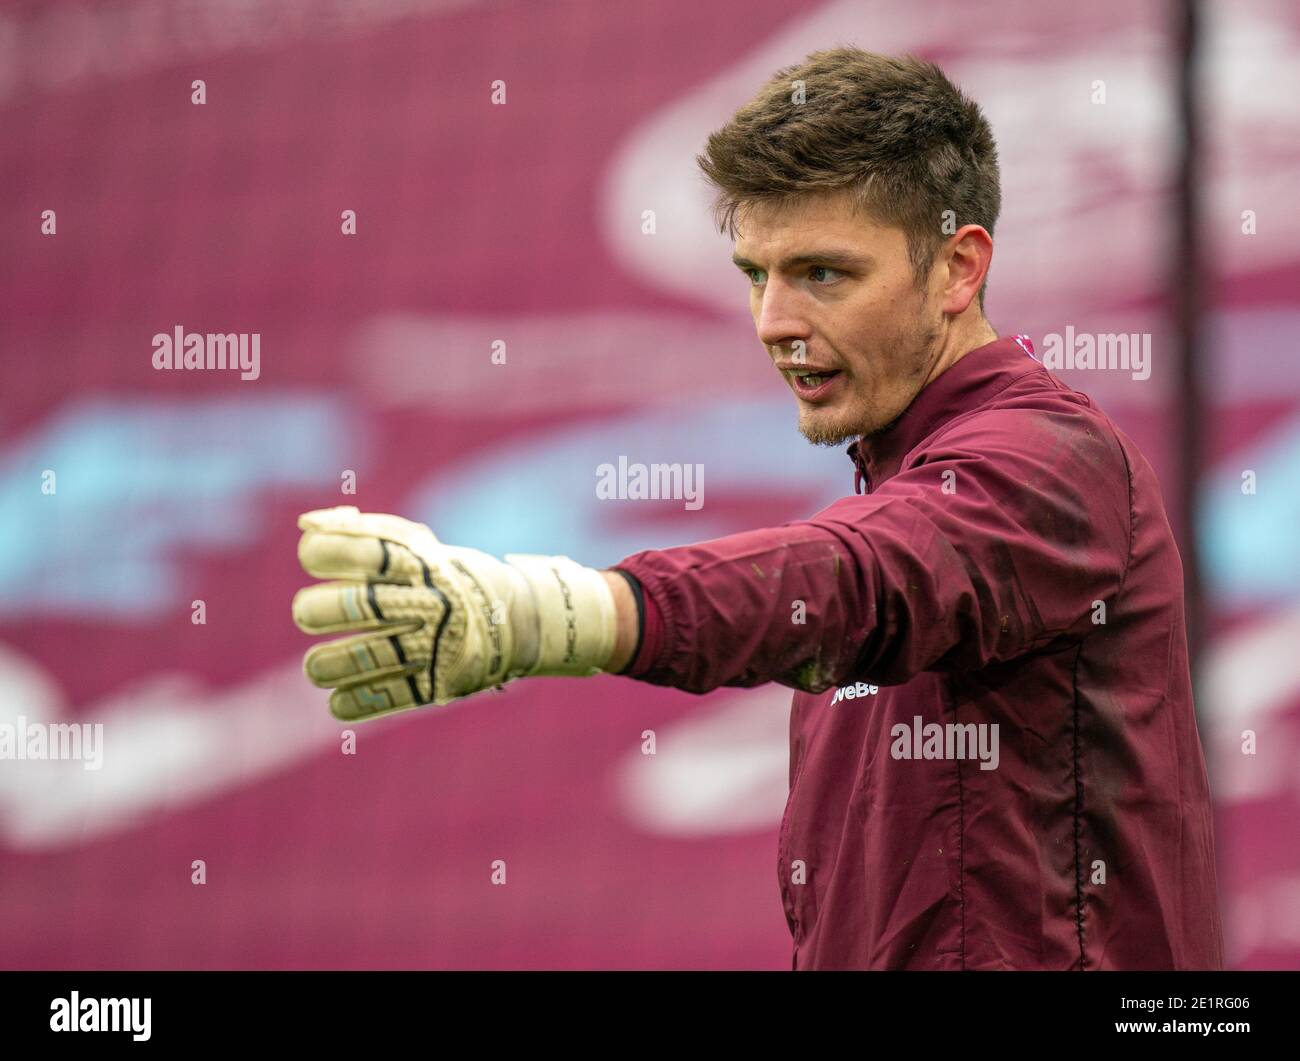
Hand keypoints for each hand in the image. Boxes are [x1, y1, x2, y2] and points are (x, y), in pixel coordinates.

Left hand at [291, 506, 616, 720]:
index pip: (361, 552)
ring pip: (363, 659)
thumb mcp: (413, 544)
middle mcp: (428, 603)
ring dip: (325, 665)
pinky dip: (351, 702)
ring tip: (317, 667)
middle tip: (308, 613)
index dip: (322, 553)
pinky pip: (384, 699)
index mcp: (419, 564)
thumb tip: (306, 526)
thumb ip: (358, 531)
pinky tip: (339, 698)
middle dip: (315, 610)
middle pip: (355, 607)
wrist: (515, 621)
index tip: (315, 559)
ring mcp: (435, 646)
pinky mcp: (438, 684)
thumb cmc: (443, 576)